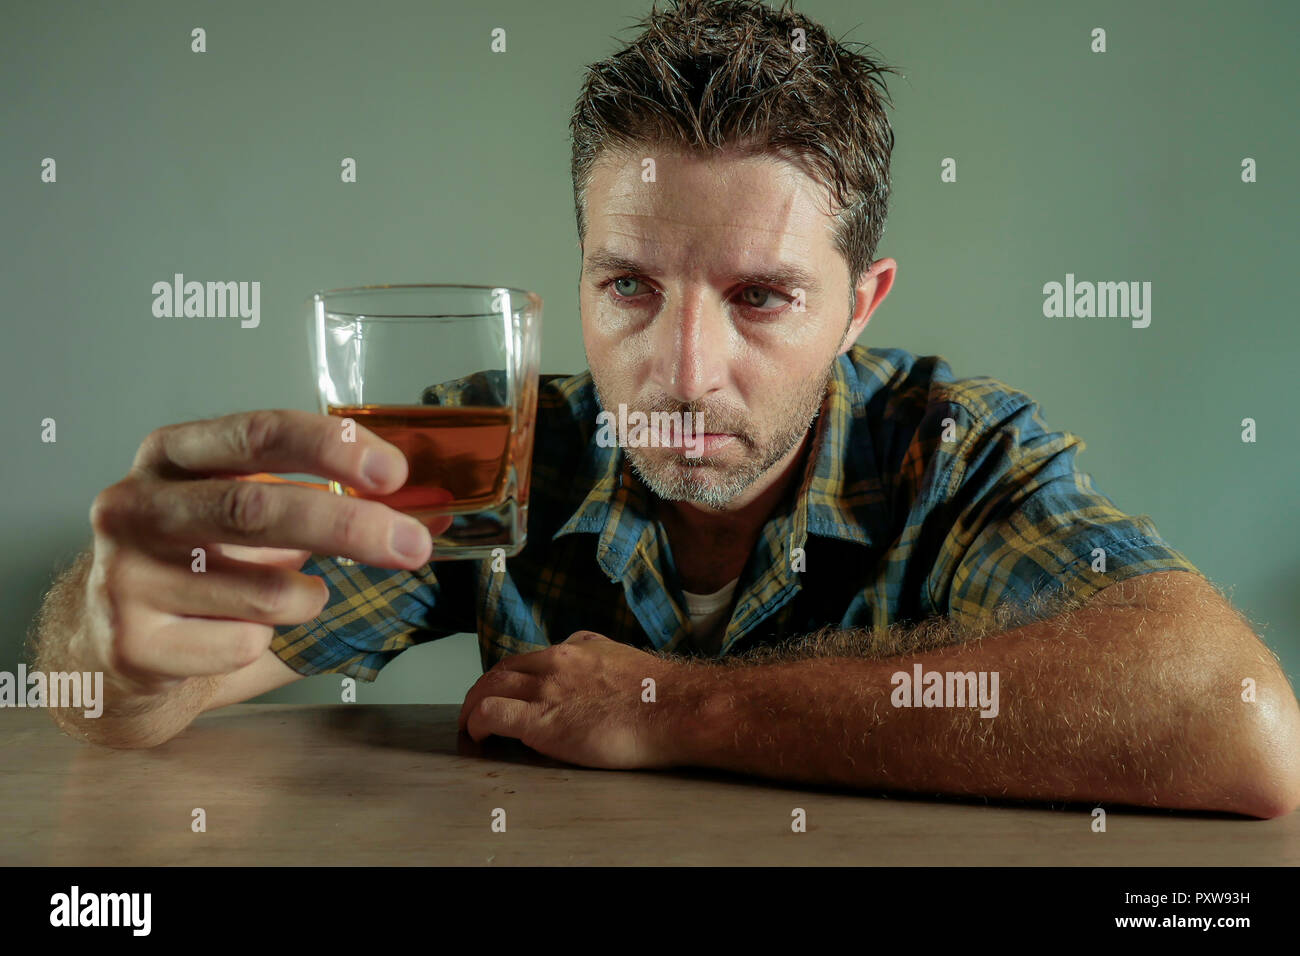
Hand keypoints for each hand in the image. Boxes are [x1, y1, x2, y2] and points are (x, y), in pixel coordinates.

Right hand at [81, 409, 434, 699]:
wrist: (116, 645)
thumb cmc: (202, 564)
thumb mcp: (253, 512)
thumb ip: (331, 499)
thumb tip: (432, 510)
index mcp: (171, 454)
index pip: (258, 434)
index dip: (331, 449)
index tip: (392, 474)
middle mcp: (136, 506)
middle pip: (256, 508)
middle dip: (349, 526)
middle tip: (412, 544)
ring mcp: (124, 576)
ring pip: (265, 592)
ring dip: (306, 599)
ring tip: (288, 597)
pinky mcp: (131, 644)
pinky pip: (244, 644)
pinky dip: (264, 642)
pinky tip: (230, 633)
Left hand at [458, 631, 697, 769]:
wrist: (674, 709)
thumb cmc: (660, 694)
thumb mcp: (623, 657)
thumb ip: (597, 656)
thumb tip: (587, 658)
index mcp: (575, 648)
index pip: (527, 660)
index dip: (509, 680)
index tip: (506, 696)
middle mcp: (555, 663)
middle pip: (500, 671)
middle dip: (482, 691)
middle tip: (475, 714)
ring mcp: (546, 689)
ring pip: (488, 687)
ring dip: (472, 708)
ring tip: (471, 730)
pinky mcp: (541, 720)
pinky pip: (490, 714)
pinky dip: (475, 724)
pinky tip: (478, 738)